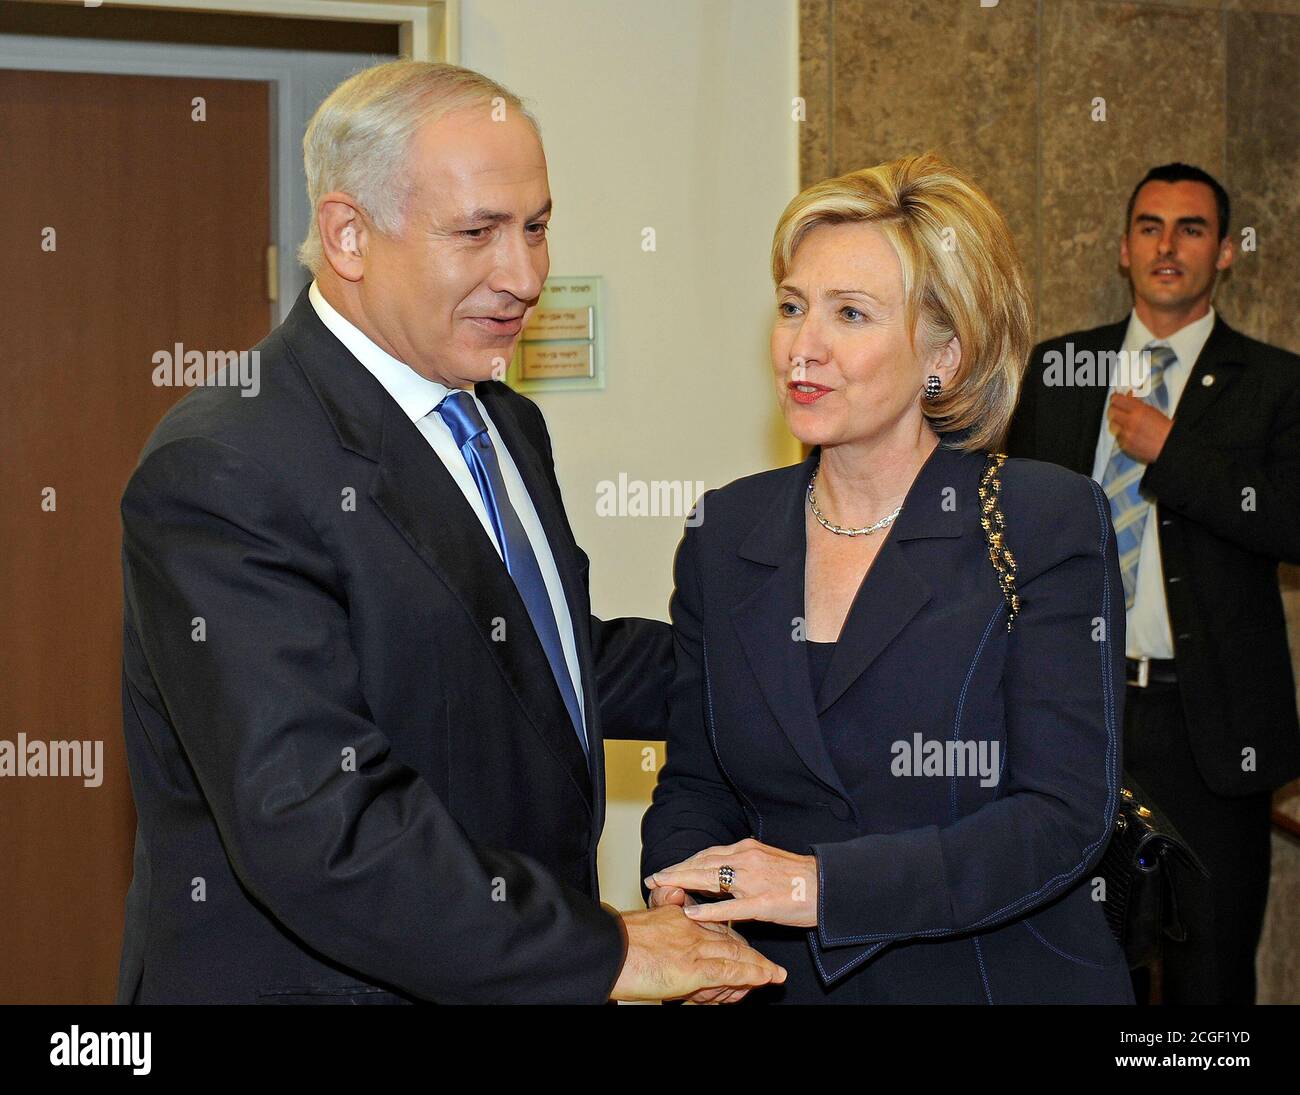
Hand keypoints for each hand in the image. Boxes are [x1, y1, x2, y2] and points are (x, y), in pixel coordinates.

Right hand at [610, 904, 785, 1003]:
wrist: (606, 953)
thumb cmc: (618, 944)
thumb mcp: (643, 921)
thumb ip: (663, 907)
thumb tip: (672, 895)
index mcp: (677, 916)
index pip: (713, 923)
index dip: (730, 935)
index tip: (744, 946)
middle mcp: (690, 928)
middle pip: (728, 937)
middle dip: (749, 951)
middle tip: (767, 966)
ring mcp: (695, 946)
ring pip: (735, 953)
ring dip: (758, 965)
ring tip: (775, 974)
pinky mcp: (696, 967)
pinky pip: (731, 969)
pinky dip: (752, 974)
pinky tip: (767, 978)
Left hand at [645, 838, 818, 927]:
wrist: (828, 886)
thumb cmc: (799, 878)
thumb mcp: (767, 861)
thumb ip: (743, 864)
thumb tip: (719, 872)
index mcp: (747, 849)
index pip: (707, 854)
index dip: (684, 862)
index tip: (666, 869)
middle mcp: (746, 859)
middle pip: (702, 863)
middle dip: (675, 871)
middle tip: (653, 879)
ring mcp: (753, 881)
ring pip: (710, 879)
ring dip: (682, 884)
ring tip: (662, 889)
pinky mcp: (762, 902)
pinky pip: (730, 907)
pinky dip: (708, 909)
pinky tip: (690, 912)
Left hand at [1108, 392, 1172, 464]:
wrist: (1167, 445)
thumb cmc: (1164, 429)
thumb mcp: (1152, 411)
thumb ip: (1137, 402)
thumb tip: (1128, 395)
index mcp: (1139, 411)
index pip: (1117, 400)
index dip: (1115, 398)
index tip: (1115, 399)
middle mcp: (1131, 422)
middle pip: (1111, 412)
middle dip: (1114, 410)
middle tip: (1118, 410)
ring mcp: (1127, 435)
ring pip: (1112, 425)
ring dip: (1117, 423)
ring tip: (1126, 424)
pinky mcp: (1125, 446)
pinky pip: (1117, 437)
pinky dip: (1122, 435)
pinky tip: (1131, 434)